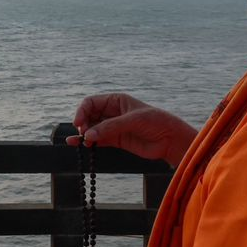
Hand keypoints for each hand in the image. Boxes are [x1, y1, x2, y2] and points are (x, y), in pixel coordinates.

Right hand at [70, 92, 197, 163]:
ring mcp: (113, 126)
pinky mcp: (116, 140)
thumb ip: (110, 127)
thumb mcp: (132, 120)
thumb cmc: (156, 122)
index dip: (82, 111)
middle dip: (82, 123)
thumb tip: (88, 136)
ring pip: (92, 129)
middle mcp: (112, 112)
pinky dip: (88, 143)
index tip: (78, 123)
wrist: (171, 140)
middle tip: (83, 134)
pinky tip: (80, 145)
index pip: (91, 102)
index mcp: (116, 100)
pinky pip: (98, 140)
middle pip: (89, 115)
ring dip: (83, 134)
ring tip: (76, 142)